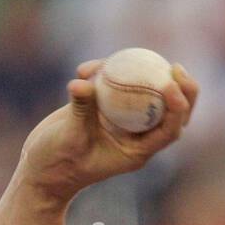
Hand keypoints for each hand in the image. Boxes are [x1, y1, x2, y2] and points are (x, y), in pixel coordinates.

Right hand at [17, 59, 198, 203]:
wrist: (42, 170)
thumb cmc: (58, 162)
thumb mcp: (69, 137)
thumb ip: (80, 110)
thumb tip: (82, 82)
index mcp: (136, 152)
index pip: (169, 131)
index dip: (178, 107)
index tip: (171, 84)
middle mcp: (135, 138)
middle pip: (170, 114)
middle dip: (182, 91)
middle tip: (175, 66)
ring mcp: (121, 124)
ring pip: (145, 97)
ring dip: (147, 75)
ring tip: (141, 53)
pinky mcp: (104, 111)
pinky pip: (114, 88)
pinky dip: (105, 74)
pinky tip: (83, 68)